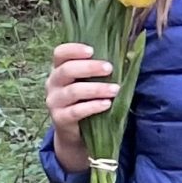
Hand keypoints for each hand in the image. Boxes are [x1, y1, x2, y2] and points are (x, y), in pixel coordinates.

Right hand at [45, 42, 115, 172]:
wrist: (74, 132)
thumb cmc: (84, 99)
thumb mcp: (86, 82)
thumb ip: (97, 69)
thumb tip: (128, 54)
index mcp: (58, 69)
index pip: (60, 53)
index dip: (74, 49)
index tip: (92, 50)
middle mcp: (53, 83)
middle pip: (67, 70)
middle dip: (90, 67)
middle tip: (109, 68)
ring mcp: (54, 101)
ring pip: (74, 91)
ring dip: (97, 89)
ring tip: (115, 89)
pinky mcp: (60, 118)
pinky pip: (76, 111)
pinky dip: (93, 106)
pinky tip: (106, 104)